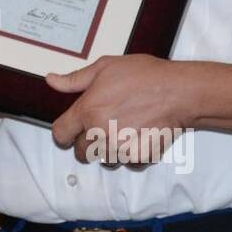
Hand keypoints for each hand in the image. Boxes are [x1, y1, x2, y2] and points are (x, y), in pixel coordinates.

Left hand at [47, 54, 198, 165]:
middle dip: (87, 144)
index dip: (64, 134)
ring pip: (104, 160)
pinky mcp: (138, 158)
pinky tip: (138, 137)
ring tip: (124, 130)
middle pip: (81, 153)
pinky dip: (131, 155)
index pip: (60, 134)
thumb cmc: (145, 76)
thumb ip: (75, 79)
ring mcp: (120, 148)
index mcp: (87, 111)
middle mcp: (100, 133)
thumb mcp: (105, 67)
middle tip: (102, 128)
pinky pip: (127, 164)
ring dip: (109, 151)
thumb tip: (51, 81)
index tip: (70, 132)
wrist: (179, 91)